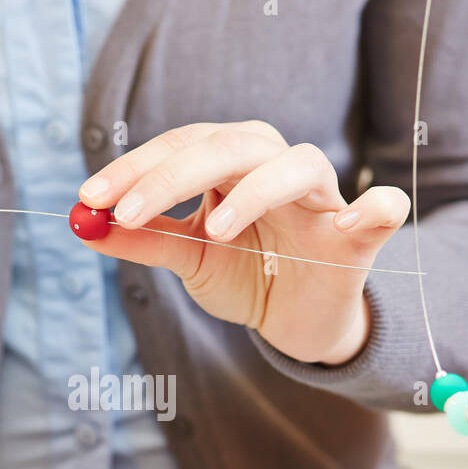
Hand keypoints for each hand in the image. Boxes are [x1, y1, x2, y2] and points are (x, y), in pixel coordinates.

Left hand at [77, 121, 408, 365]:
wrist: (295, 322)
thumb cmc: (246, 276)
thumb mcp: (188, 260)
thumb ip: (144, 239)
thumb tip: (85, 226)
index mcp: (231, 165)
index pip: (181, 146)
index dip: (134, 168)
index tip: (90, 196)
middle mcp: (275, 167)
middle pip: (228, 146)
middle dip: (172, 174)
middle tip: (128, 210)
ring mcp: (322, 199)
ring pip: (296, 165)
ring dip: (254, 192)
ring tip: (215, 232)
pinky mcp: (360, 238)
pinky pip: (382, 210)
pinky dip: (376, 209)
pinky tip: (360, 218)